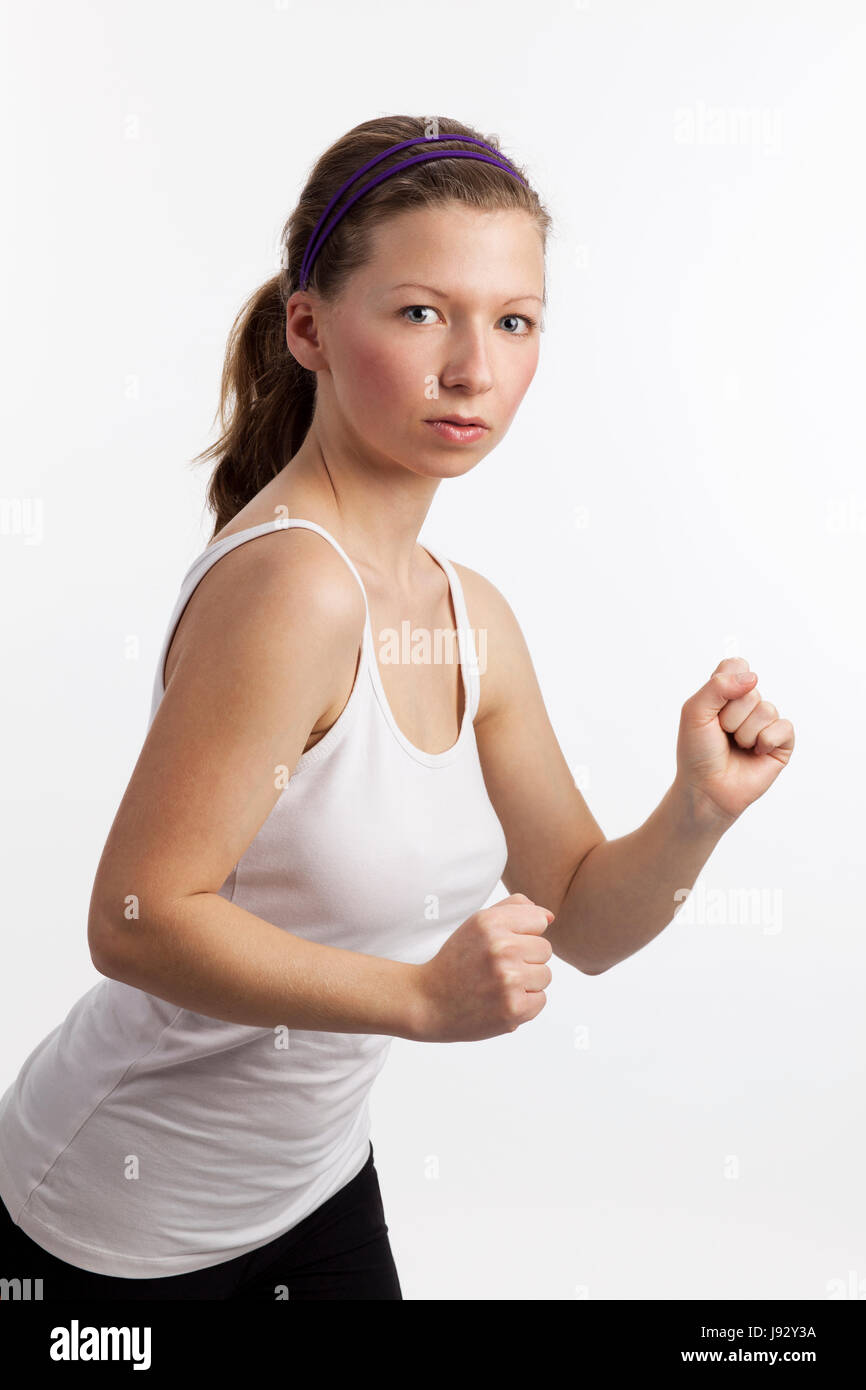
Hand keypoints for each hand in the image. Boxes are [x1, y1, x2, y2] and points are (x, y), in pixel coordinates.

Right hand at [412, 893, 553, 1042]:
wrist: (427, 1001)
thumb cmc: (457, 961)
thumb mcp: (477, 924)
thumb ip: (513, 910)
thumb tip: (550, 917)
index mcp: (491, 922)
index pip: (539, 920)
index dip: (523, 934)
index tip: (503, 945)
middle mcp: (501, 948)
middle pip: (545, 949)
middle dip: (526, 959)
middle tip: (497, 968)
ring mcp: (508, 980)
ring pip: (545, 975)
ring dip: (526, 983)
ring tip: (498, 985)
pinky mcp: (513, 1009)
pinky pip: (540, 1000)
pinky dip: (524, 1004)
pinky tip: (499, 1002)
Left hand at [674, 656, 794, 829]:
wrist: (706, 788)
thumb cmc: (697, 752)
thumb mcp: (695, 712)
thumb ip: (718, 687)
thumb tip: (751, 677)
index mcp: (726, 694)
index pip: (736, 665)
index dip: (728, 681)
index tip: (715, 702)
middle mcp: (747, 706)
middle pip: (751, 688)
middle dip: (731, 715)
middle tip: (722, 734)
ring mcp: (765, 724)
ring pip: (766, 709)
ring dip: (745, 732)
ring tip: (736, 746)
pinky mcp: (781, 743)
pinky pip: (783, 727)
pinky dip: (765, 741)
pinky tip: (755, 753)